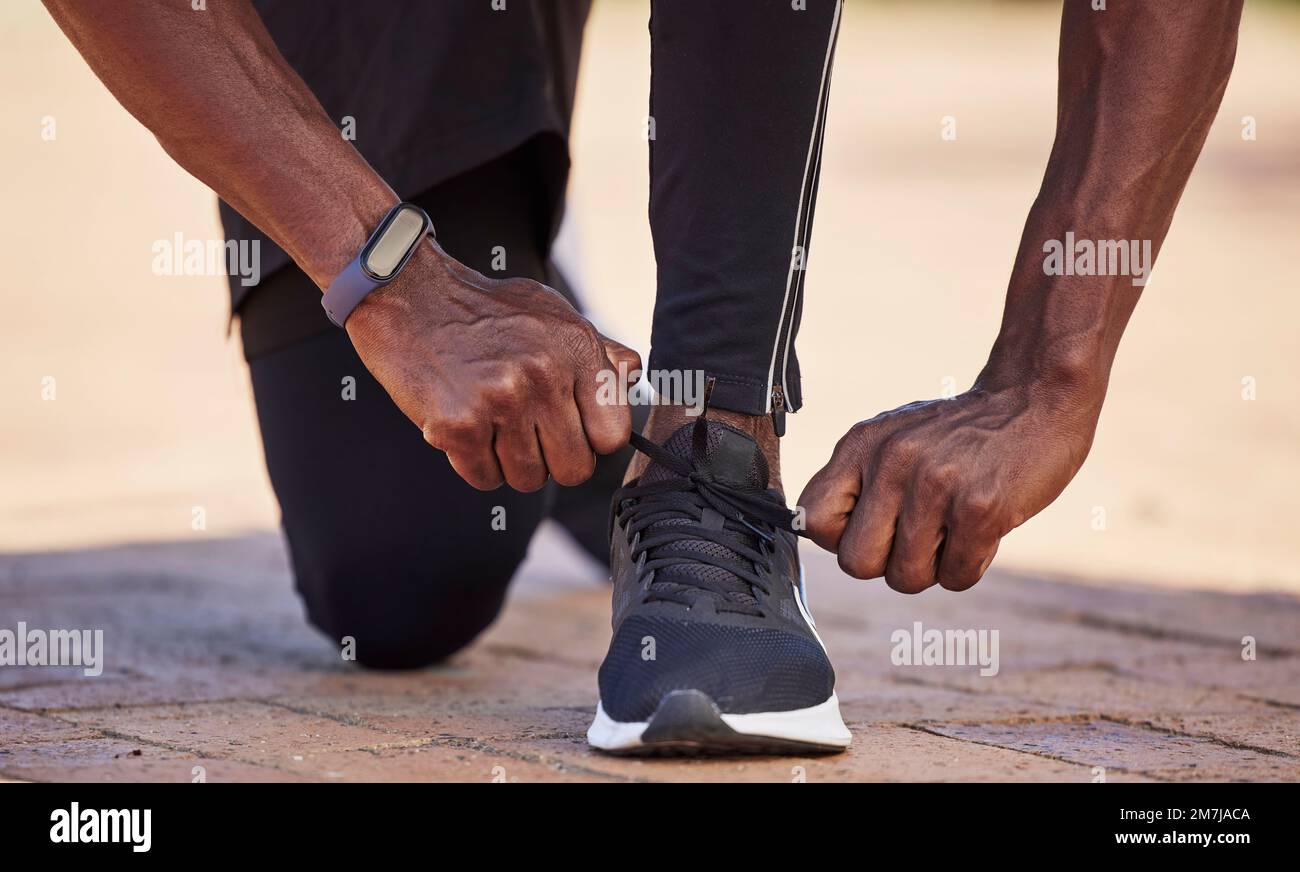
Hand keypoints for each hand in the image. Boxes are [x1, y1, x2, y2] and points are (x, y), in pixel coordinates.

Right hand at [346, 243, 640, 491]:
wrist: (408, 295)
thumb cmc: (483, 309)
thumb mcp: (552, 312)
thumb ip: (598, 350)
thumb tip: (629, 380)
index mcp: (575, 349)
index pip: (612, 436)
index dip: (591, 441)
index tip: (571, 430)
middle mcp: (543, 375)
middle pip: (573, 468)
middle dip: (552, 460)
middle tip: (527, 433)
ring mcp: (501, 401)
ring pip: (528, 478)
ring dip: (510, 462)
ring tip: (493, 424)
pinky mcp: (458, 424)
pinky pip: (484, 479)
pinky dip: (475, 464)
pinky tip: (467, 429)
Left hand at [799, 385, 1099, 592]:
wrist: (1034, 397)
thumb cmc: (959, 434)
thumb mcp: (892, 440)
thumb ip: (857, 482)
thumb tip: (814, 533)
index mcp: (861, 445)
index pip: (813, 519)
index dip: (842, 538)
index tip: (874, 528)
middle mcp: (891, 462)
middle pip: (856, 563)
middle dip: (887, 564)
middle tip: (918, 538)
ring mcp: (935, 484)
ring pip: (906, 578)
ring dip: (933, 568)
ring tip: (953, 530)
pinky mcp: (980, 507)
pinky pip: (955, 577)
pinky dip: (969, 566)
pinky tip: (982, 531)